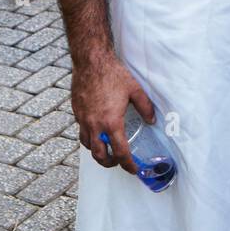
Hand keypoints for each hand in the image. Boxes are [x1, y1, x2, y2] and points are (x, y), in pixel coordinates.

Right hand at [71, 52, 155, 173]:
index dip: (128, 164)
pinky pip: (81, 132)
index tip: (133, 169)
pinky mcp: (76, 112)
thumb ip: (146, 108)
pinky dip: (89, 138)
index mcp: (111, 122)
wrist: (91, 61)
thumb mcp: (135, 90)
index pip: (120, 152)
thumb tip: (152, 121)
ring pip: (87, 146)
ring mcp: (83, 119)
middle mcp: (95, 125)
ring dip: (98, 152)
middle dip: (110, 163)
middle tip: (118, 163)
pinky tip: (96, 133)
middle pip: (99, 155)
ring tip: (106, 151)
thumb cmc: (113, 74)